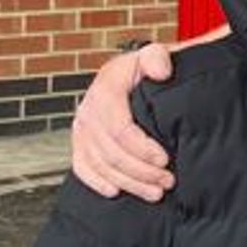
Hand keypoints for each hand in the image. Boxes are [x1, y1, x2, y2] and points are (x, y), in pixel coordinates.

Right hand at [70, 43, 175, 201]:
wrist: (131, 72)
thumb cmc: (145, 67)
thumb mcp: (153, 54)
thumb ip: (157, 58)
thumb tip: (161, 71)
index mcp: (106, 89)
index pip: (120, 129)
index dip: (142, 149)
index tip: (164, 160)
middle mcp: (89, 109)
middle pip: (111, 152)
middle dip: (140, 172)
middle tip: (167, 181)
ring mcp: (82, 127)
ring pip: (100, 164)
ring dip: (128, 182)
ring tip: (154, 191)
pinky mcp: (80, 141)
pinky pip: (82, 167)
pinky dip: (97, 182)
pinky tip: (116, 191)